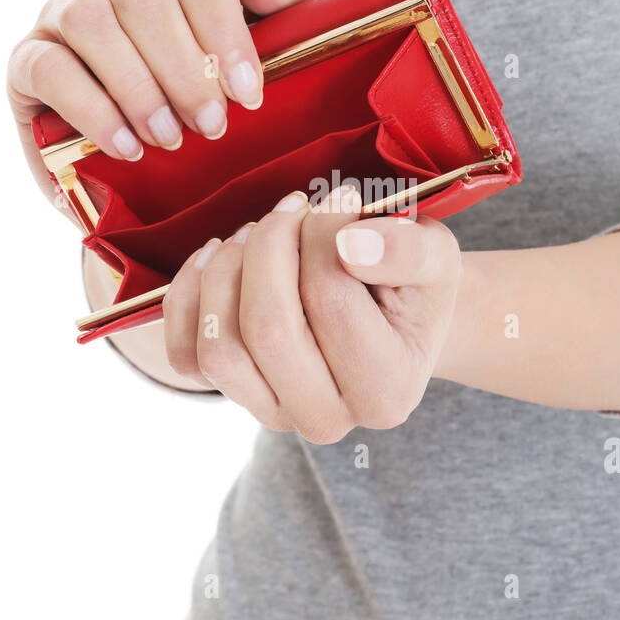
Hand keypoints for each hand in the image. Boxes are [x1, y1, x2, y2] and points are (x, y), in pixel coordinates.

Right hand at [7, 0, 310, 203]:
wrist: (157, 157)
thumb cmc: (215, 86)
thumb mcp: (270, 38)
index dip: (221, 25)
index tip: (247, 91)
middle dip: (185, 68)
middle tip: (212, 126)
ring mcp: (60, 12)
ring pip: (90, 20)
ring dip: (137, 85)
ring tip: (169, 137)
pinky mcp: (27, 61)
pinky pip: (47, 68)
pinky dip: (92, 109)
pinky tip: (126, 146)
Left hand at [162, 185, 462, 442]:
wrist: (394, 320)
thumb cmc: (413, 285)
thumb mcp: (436, 259)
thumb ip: (408, 251)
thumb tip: (351, 244)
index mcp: (385, 391)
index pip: (331, 299)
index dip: (324, 234)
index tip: (342, 200)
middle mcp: (326, 419)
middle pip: (267, 326)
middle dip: (270, 246)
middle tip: (293, 207)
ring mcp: (272, 413)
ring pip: (219, 344)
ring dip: (228, 269)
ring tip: (260, 232)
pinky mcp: (232, 396)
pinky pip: (183, 355)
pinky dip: (189, 295)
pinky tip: (219, 253)